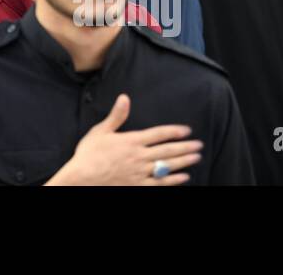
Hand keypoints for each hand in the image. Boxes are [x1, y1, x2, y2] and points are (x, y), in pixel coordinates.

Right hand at [49, 94, 200, 185]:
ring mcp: (140, 172)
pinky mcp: (138, 186)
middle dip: (185, 147)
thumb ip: (116, 116)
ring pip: (167, 166)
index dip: (174, 131)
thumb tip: (124, 98)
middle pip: (167, 150)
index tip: (187, 130)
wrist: (83, 178)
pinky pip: (160, 183)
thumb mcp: (101, 131)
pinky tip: (183, 177)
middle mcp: (139, 156)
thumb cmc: (89, 154)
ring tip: (196, 158)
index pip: (158, 134)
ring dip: (184, 161)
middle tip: (199, 145)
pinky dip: (173, 180)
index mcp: (131, 141)